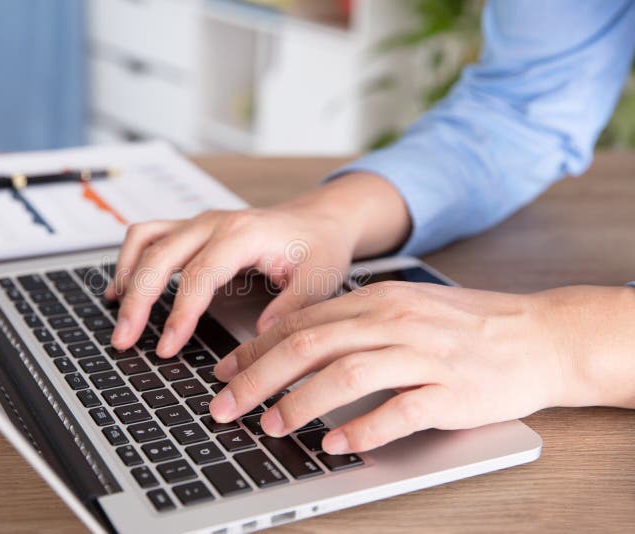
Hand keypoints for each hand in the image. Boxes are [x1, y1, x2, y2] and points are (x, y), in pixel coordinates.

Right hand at [105, 173, 410, 356]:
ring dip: (127, 277)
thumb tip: (261, 336)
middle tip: (123, 340)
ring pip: (145, 240)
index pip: (199, 275)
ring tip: (118, 316)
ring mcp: (199, 223)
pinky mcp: (191, 230)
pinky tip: (120, 289)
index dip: (180, 314)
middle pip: (160, 256)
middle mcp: (214, 223)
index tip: (166, 347)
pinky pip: (148, 237)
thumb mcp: (319, 279)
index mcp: (243, 234)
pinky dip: (130, 261)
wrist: (319, 220)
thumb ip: (291, 308)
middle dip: (137, 300)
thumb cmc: (318, 248)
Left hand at [209, 283, 634, 453]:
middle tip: (225, 404)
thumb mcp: (404, 308)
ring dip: (300, 402)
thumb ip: (353, 322)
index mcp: (377, 300)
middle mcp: (394, 322)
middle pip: (309, 346)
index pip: (301, 322)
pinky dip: (360, 428)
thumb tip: (293, 343)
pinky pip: (397, 411)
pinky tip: (334, 443)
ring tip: (271, 425)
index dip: (255, 348)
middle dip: (258, 376)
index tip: (224, 371)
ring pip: (346, 374)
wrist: (540, 335)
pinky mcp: (450, 390)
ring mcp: (423, 355)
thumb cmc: (467, 326)